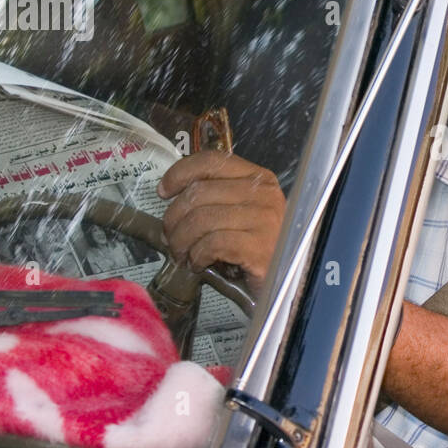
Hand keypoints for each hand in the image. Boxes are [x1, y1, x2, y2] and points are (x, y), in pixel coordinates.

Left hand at [156, 151, 285, 293]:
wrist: (283, 287)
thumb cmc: (255, 250)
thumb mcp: (238, 216)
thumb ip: (215, 200)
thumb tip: (172, 197)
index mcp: (259, 178)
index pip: (212, 160)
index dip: (180, 173)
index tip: (163, 192)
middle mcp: (265, 194)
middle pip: (200, 192)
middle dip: (174, 218)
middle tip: (171, 239)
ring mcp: (265, 220)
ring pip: (201, 219)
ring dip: (181, 241)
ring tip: (182, 255)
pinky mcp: (261, 248)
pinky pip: (212, 243)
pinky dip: (197, 256)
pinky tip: (199, 264)